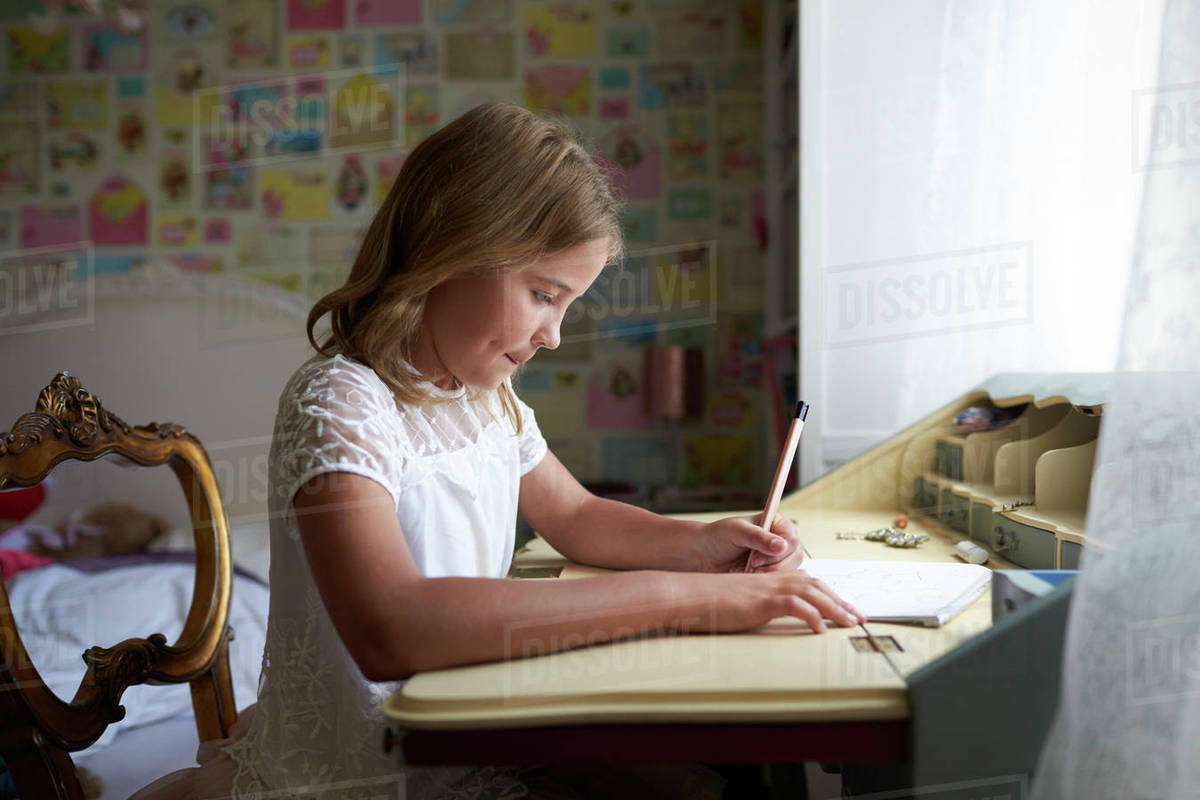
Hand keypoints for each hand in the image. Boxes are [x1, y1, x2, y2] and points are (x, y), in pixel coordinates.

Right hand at [669, 570, 865, 633]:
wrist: (689, 595)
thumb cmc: (710, 602)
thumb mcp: (742, 604)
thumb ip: (762, 608)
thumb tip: (775, 621)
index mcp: (771, 580)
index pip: (809, 584)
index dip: (831, 595)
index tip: (846, 610)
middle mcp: (774, 580)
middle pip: (817, 586)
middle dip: (841, 602)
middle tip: (860, 617)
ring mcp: (768, 589)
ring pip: (812, 593)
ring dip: (835, 608)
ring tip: (851, 623)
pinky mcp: (761, 601)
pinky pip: (794, 606)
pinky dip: (812, 616)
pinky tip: (821, 630)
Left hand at [694, 512, 804, 573]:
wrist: (704, 555)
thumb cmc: (718, 537)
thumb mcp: (737, 532)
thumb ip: (759, 538)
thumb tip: (782, 546)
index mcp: (777, 522)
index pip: (792, 539)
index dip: (777, 552)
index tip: (755, 559)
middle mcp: (782, 538)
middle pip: (795, 557)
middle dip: (773, 566)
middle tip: (750, 567)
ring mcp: (780, 556)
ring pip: (790, 571)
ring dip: (768, 574)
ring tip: (746, 570)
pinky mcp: (774, 571)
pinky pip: (781, 581)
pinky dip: (765, 581)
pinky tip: (748, 575)